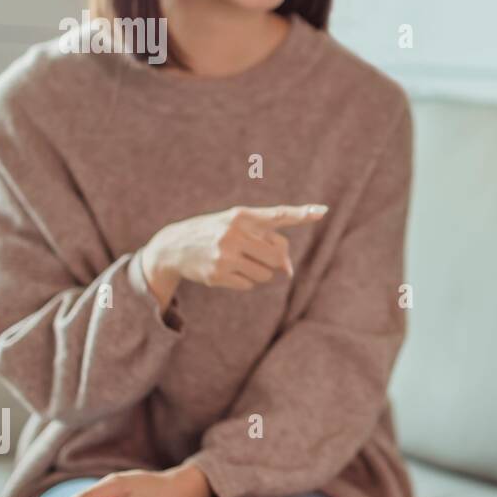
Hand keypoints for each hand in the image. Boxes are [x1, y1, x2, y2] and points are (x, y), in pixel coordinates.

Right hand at [140, 204, 327, 307]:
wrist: (174, 246)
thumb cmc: (217, 232)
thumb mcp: (239, 226)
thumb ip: (269, 240)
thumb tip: (289, 271)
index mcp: (242, 215)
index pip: (278, 214)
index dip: (302, 213)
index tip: (322, 211)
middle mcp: (234, 233)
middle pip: (278, 256)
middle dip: (274, 260)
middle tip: (256, 255)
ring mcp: (225, 255)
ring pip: (266, 274)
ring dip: (259, 272)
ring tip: (238, 261)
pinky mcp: (217, 275)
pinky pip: (249, 285)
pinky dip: (244, 280)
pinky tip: (226, 270)